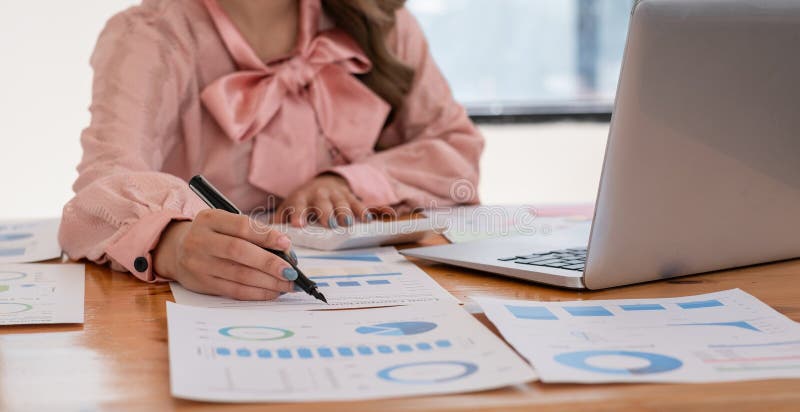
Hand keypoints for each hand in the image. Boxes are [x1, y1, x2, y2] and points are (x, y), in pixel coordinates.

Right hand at [153, 209, 297, 300]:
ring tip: (287, 284)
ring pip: (238, 275)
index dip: (266, 236)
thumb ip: (251, 232)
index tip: (286, 244)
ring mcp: (198, 263)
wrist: (176, 249)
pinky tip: (272, 292)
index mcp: (210, 219)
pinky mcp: (201, 283)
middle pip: (239, 252)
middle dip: (269, 263)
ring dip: (268, 282)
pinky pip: (233, 291)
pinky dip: (257, 293)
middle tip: (291, 271)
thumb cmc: (213, 235)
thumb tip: (285, 250)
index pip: (241, 226)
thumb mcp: (225, 224)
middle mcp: (200, 240)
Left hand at [276, 174, 389, 227]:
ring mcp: (335, 195)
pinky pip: (357, 203)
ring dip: (344, 212)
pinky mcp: (350, 196)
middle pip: (322, 203)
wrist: (323, 182)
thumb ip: (279, 219)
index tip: (298, 224)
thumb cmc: (303, 202)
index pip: (298, 205)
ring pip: (341, 203)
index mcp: (301, 198)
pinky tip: (367, 219)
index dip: (298, 214)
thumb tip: (268, 234)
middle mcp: (319, 194)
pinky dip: (363, 211)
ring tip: (347, 223)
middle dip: (325, 213)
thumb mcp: (288, 207)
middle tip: (328, 224)